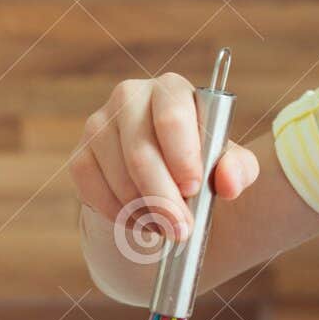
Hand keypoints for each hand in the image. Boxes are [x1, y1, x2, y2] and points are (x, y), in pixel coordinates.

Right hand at [70, 73, 259, 243]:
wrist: (163, 173)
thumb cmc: (201, 160)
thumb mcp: (228, 163)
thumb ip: (238, 169)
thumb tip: (228, 183)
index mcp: (171, 90)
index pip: (172, 117)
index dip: (182, 157)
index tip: (193, 189)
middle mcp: (130, 97)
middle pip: (140, 153)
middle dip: (164, 199)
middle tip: (181, 229)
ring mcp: (99, 125)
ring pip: (119, 179)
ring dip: (146, 213)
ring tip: (168, 226)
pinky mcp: (80, 155)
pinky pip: (96, 194)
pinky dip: (122, 216)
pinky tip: (143, 220)